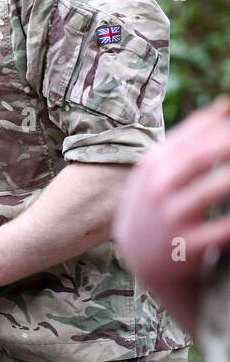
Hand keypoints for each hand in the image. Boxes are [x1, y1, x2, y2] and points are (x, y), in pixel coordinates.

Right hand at [115, 98, 229, 330]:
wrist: (140, 255)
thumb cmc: (158, 203)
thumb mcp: (160, 170)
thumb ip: (189, 139)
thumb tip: (224, 106)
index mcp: (153, 164)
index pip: (195, 132)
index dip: (225, 123)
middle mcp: (158, 187)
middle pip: (202, 156)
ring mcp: (171, 216)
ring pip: (215, 188)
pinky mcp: (187, 245)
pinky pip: (224, 228)